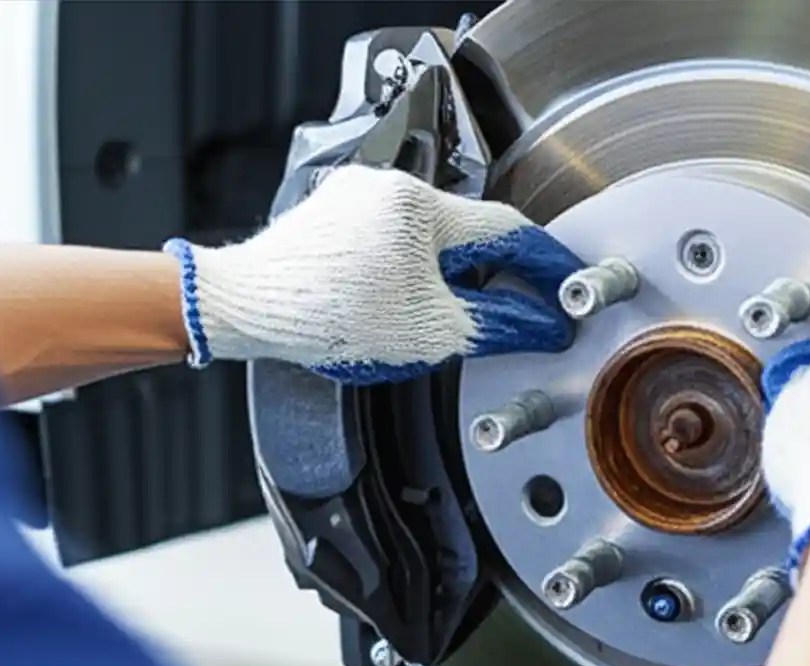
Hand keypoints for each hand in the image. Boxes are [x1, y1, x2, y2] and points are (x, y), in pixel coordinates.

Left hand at [163, 165, 583, 383]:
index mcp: (422, 206)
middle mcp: (390, 188)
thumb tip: (544, 325)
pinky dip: (418, 270)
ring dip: (458, 274)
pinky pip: (396, 239)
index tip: (569, 283)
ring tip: (466, 313)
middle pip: (473, 232)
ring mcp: (359, 198)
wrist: (241, 309)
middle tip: (530, 307)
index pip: (510, 231)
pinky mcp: (334, 216)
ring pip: (434, 236)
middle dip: (503, 273)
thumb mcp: (431, 333)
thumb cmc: (322, 316)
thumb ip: (499, 325)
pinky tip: (412, 302)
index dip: (547, 263)